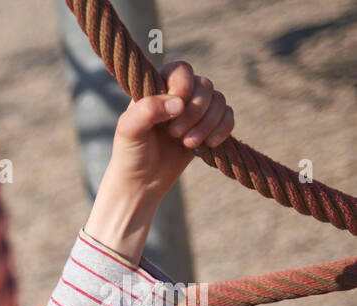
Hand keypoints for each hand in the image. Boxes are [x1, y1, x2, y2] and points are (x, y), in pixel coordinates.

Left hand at [107, 60, 234, 205]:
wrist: (141, 183)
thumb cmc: (130, 153)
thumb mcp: (129, 130)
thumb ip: (147, 110)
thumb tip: (179, 103)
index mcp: (156, 88)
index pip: (181, 70)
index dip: (183, 87)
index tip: (174, 111)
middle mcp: (178, 95)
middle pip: (204, 85)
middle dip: (194, 112)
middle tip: (175, 134)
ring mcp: (195, 110)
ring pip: (219, 100)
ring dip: (208, 123)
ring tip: (188, 144)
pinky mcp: (208, 126)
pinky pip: (228, 115)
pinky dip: (223, 128)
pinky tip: (209, 144)